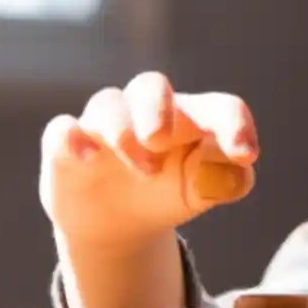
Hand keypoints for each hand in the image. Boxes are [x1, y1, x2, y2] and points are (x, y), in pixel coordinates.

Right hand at [39, 71, 258, 249]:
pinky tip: (86, 156)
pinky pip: (62, 129)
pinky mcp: (68, 145)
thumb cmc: (171, 191)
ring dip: (123, 132)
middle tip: (161, 140)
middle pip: (151, 85)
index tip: (245, 155)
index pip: (219, 106)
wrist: (118, 222)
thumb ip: (227, 181)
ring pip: (108, 104)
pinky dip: (71, 138)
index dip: (234, 125)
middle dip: (157, 108)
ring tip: (144, 170)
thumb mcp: (204, 190)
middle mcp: (148, 109)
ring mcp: (106, 123)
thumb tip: (237, 173)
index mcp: (193, 117)